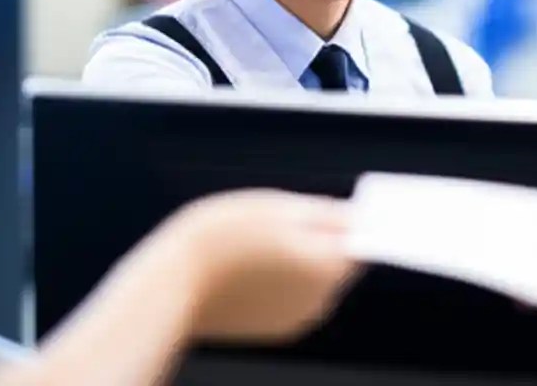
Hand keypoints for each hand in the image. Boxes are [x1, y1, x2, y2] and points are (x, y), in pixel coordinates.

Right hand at [156, 190, 360, 343]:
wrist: (172, 284)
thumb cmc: (222, 237)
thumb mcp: (280, 207)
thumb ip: (329, 215)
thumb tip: (360, 217)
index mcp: (329, 266)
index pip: (364, 241)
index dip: (355, 223)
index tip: (350, 210)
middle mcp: (321, 299)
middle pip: (337, 261)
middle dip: (320, 241)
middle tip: (280, 221)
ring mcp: (297, 317)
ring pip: (311, 279)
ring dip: (297, 261)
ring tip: (255, 243)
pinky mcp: (272, 329)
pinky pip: (289, 297)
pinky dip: (278, 283)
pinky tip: (248, 268)